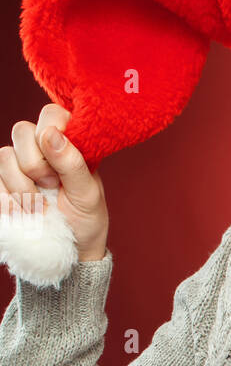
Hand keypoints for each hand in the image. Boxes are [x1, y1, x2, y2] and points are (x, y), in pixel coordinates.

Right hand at [0, 103, 108, 259]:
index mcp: (68, 143)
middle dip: (35, 164)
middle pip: (21, 130)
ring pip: (4, 156)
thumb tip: (50, 133)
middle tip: (51, 186)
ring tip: (41, 205)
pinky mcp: (2, 183)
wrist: (68, 251)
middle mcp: (41, 148)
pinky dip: (9, 200)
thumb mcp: (87, 194)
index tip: (60, 166)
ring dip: (23, 187)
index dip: (49, 134)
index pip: (51, 114)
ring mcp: (19, 164)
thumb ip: (72, 163)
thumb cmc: (86, 219)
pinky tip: (26, 211)